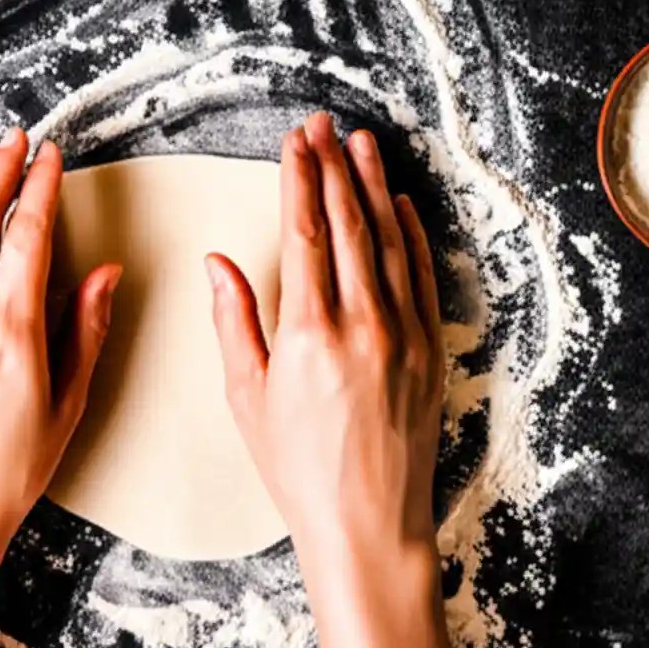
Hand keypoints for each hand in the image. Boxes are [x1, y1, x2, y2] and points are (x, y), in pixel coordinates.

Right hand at [205, 113, 447, 647]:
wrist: (368, 523)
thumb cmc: (298, 469)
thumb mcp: (247, 398)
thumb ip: (234, 322)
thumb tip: (218, 263)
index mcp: (308, 334)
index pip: (303, 233)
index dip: (298, 178)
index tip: (294, 140)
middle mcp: (362, 324)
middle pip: (347, 224)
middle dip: (333, 166)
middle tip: (325, 123)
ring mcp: (403, 334)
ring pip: (388, 240)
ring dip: (373, 186)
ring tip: (362, 144)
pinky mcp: (430, 350)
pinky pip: (420, 276)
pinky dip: (409, 234)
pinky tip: (399, 204)